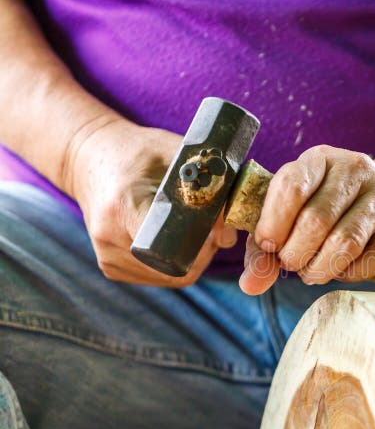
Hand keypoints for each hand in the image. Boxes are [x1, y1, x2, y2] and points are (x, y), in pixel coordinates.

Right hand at [68, 118, 237, 286]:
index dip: (202, 242)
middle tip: (211, 228)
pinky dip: (174, 263)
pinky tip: (175, 238)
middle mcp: (110, 239)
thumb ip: (208, 184)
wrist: (86, 156)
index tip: (215, 228)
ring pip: (169, 277)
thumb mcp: (175, 154)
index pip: (173, 246)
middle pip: (175, 268)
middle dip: (203, 253)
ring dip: (190, 259)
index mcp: (122, 207)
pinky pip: (156, 276)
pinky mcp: (111, 267)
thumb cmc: (137, 151)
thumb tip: (234, 224)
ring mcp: (108, 258)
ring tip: (192, 229)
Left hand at [239, 145, 374, 294]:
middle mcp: (354, 167)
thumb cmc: (329, 211)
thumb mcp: (292, 216)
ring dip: (322, 268)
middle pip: (316, 220)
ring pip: (346, 241)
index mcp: (319, 158)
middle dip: (296, 254)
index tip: (270, 246)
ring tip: (313, 272)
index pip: (290, 187)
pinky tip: (342, 270)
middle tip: (294, 264)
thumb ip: (265, 249)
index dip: (273, 225)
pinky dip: (352, 273)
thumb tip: (251, 284)